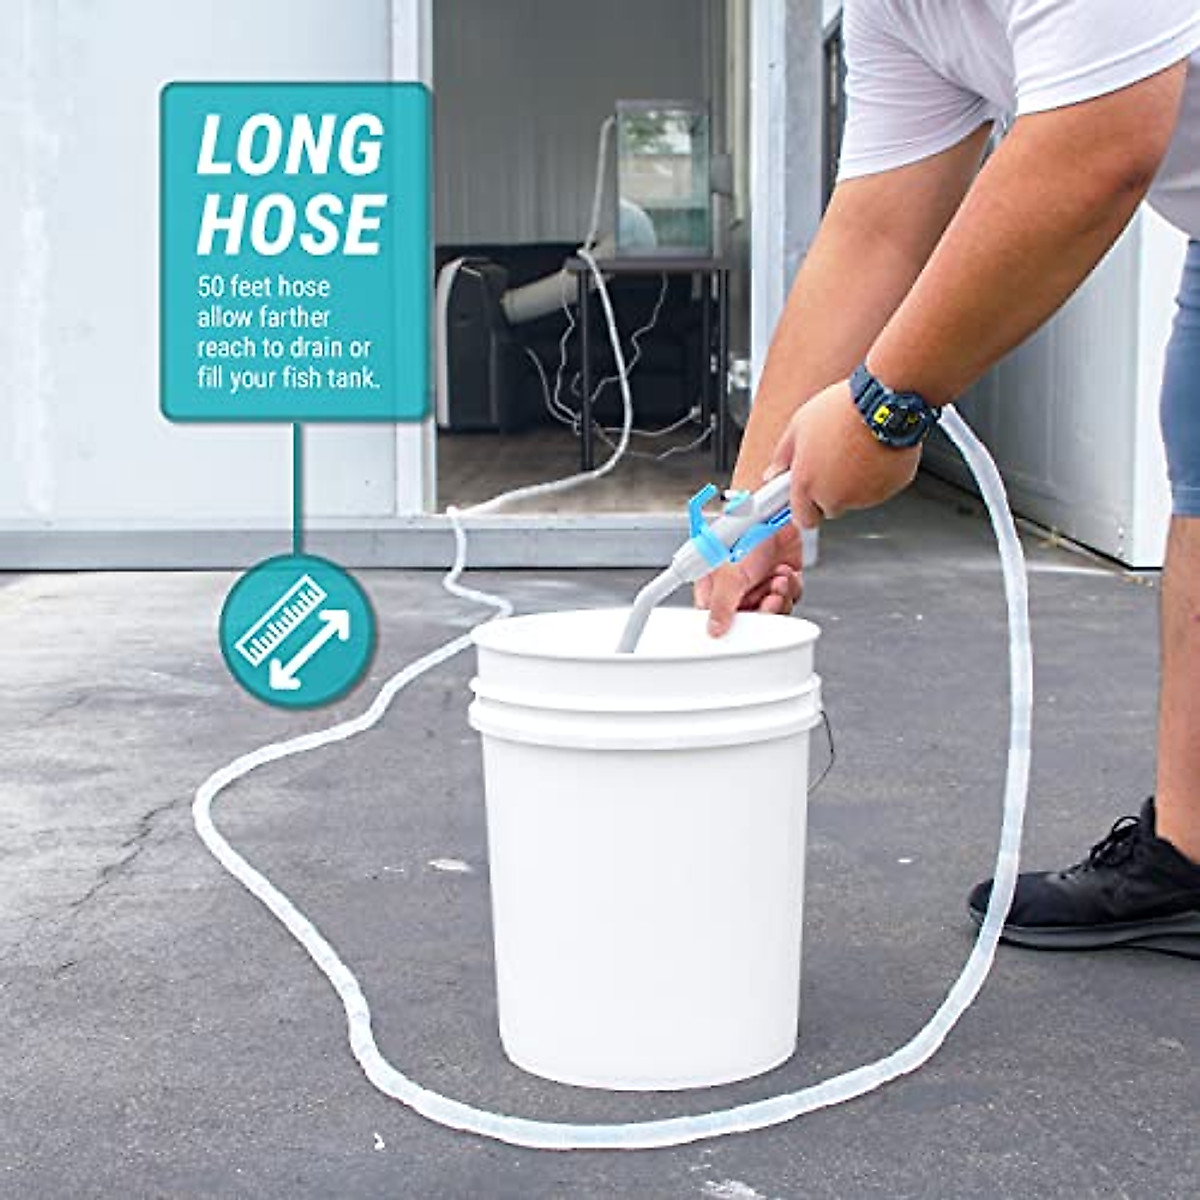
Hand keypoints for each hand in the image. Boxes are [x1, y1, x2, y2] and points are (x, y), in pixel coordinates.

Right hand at [694, 524, 802, 636]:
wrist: (776, 509)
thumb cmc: (745, 529)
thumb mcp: (729, 573)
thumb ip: (722, 604)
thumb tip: (714, 629)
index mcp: (714, 583)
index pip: (716, 616)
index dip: (729, 626)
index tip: (740, 629)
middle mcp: (737, 583)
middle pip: (749, 616)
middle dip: (762, 611)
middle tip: (767, 601)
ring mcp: (760, 580)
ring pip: (772, 609)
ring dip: (778, 598)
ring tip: (777, 581)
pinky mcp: (783, 576)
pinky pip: (790, 596)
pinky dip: (791, 588)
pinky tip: (785, 573)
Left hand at [767, 380, 920, 526]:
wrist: (884, 403)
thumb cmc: (842, 410)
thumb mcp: (799, 426)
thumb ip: (782, 457)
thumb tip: (773, 472)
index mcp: (807, 484)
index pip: (803, 518)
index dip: (805, 507)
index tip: (806, 497)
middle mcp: (835, 496)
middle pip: (831, 507)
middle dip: (830, 491)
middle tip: (833, 461)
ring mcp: (865, 496)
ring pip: (857, 498)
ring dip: (854, 483)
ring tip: (855, 450)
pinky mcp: (891, 489)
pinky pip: (881, 487)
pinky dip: (878, 476)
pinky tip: (874, 451)